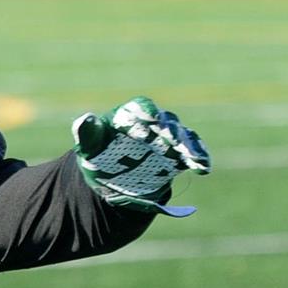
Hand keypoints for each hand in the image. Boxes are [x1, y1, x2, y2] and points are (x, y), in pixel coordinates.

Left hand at [73, 97, 210, 215]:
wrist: (111, 180)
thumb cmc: (98, 156)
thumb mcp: (90, 147)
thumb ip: (88, 133)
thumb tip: (85, 119)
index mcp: (129, 117)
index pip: (139, 108)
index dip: (145, 111)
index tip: (149, 117)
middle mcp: (152, 124)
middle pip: (164, 122)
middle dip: (169, 130)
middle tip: (171, 138)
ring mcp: (166, 140)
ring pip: (182, 137)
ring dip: (188, 145)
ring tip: (191, 156)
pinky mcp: (177, 156)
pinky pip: (192, 154)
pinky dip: (199, 159)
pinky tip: (202, 168)